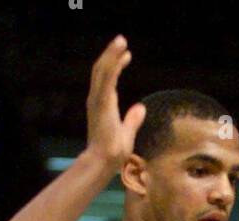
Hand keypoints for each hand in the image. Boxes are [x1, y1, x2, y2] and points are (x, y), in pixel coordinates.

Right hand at [86, 37, 145, 171]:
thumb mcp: (127, 131)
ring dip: (111, 54)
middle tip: (122, 40)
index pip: (108, 78)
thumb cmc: (113, 151)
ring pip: (102, 70)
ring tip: (121, 40)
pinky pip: (106, 80)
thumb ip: (133, 119)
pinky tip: (120, 56)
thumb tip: (141, 108)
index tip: (127, 55)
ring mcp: (97, 100)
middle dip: (111, 54)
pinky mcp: (100, 104)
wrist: (103, 161)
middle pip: (102, 69)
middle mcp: (97, 98)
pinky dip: (113, 66)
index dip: (116, 65)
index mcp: (103, 103)